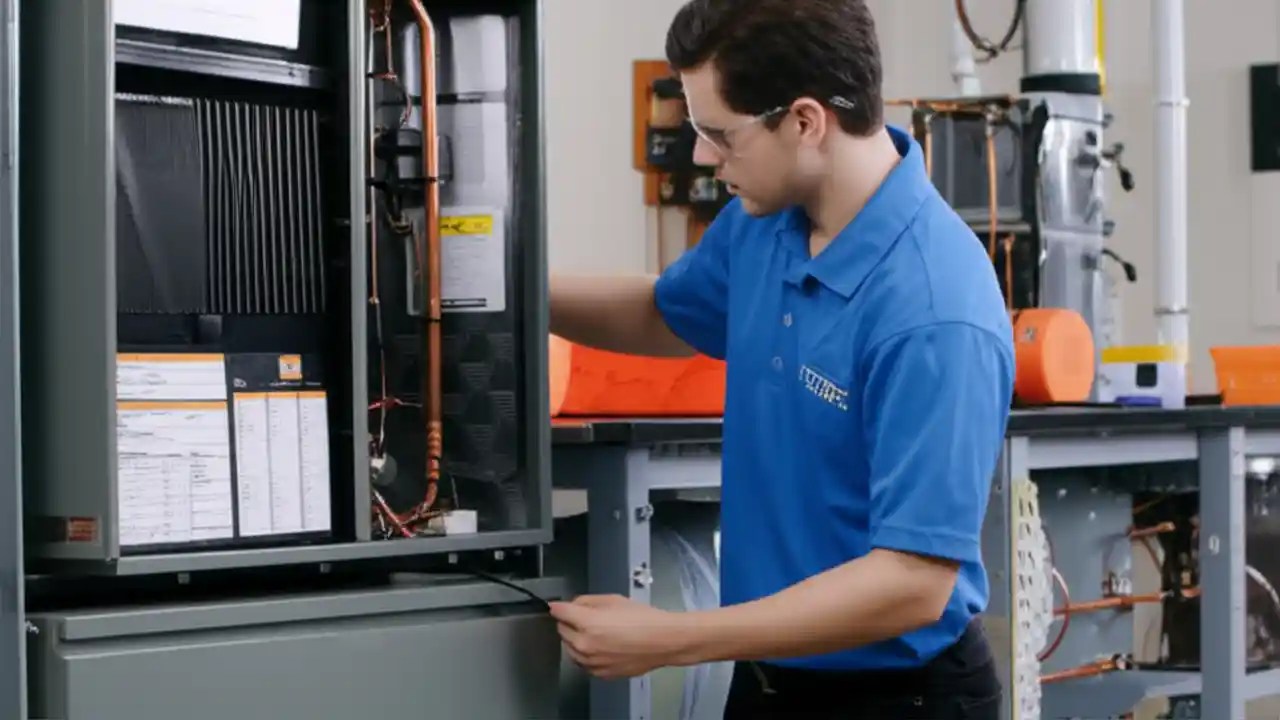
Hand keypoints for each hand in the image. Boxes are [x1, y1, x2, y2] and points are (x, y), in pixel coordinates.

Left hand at [549, 594, 692, 678]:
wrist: (663, 642)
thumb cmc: (643, 618)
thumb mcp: (614, 600)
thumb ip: (588, 601)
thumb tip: (573, 605)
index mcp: (588, 624)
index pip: (559, 612)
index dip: (559, 606)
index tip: (559, 605)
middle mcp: (585, 645)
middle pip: (562, 631)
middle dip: (569, 622)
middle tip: (586, 617)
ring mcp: (591, 663)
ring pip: (570, 649)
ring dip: (576, 639)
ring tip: (596, 632)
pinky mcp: (600, 673)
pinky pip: (583, 662)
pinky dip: (586, 654)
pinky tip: (602, 646)